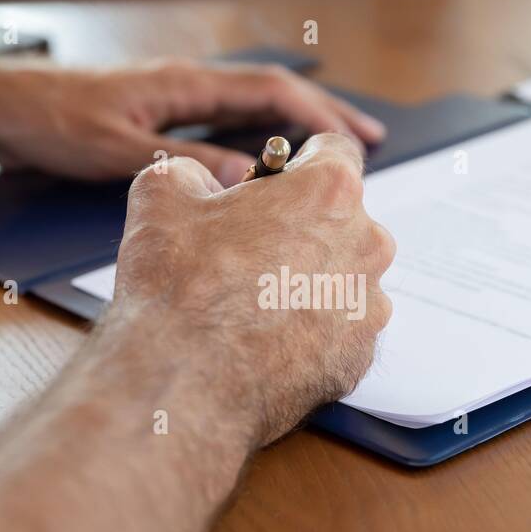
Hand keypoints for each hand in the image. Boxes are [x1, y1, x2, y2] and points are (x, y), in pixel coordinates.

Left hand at [0, 59, 386, 186]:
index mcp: (184, 83)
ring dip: (295, 132)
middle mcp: (187, 86)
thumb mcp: (119, 151)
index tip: (356, 142)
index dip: (319, 116)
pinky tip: (269, 169)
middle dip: (323, 119)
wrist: (0, 109)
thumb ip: (185, 165)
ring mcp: (176, 102)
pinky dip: (260, 143)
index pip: (271, 90)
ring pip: (254, 110)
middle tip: (368, 145)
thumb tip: (247, 179)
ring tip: (333, 159)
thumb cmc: (50, 120)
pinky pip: (228, 127)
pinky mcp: (163, 121)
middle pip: (274, 95)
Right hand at [105, 133, 394, 446]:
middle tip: (249, 249)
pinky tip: (266, 340)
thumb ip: (193, 171)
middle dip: (302, 226)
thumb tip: (201, 182)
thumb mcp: (162, 195)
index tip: (277, 181)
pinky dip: (311, 332)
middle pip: (342, 219)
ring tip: (253, 302)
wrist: (183, 380)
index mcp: (330, 192)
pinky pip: (340, 332)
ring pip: (344, 278)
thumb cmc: (178, 285)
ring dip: (310, 281)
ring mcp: (368, 307)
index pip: (335, 151)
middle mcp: (367, 244)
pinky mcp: (358, 358)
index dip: (299, 162)